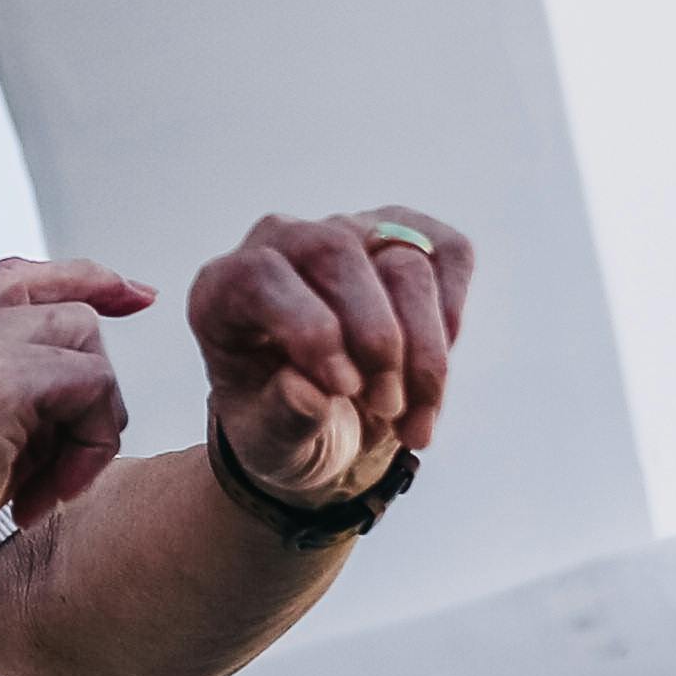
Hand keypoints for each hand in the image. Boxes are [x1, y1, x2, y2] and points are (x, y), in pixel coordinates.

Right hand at [0, 256, 150, 617]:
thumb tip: (54, 419)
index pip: (12, 279)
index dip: (79, 280)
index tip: (130, 296)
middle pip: (61, 304)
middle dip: (94, 378)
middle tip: (77, 456)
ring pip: (83, 339)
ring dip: (88, 421)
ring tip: (48, 486)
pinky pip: (91, 385)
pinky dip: (90, 445)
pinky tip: (44, 497)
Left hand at [191, 207, 471, 502]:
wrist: (331, 419)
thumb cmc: (287, 426)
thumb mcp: (272, 444)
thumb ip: (283, 420)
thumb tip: (309, 393)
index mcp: (224, 289)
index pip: (259, 275)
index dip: (309, 328)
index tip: (343, 389)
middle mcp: (283, 243)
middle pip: (336, 252)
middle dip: (377, 340)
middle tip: (386, 409)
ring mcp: (348, 231)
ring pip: (405, 263)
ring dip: (425, 355)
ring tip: (412, 423)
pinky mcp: (406, 233)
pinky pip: (448, 254)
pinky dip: (451, 320)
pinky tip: (432, 375)